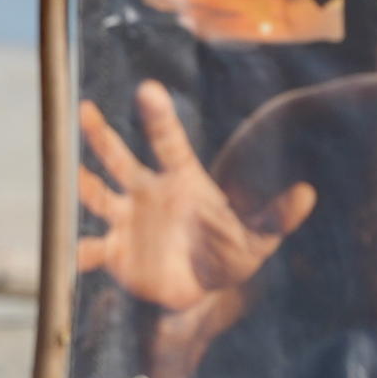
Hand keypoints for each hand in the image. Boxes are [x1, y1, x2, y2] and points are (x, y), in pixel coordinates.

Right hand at [74, 84, 311, 377]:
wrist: (203, 287)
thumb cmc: (230, 252)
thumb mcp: (257, 238)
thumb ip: (276, 217)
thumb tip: (307, 194)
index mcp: (181, 179)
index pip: (167, 142)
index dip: (158, 117)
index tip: (147, 90)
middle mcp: (146, 191)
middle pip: (118, 157)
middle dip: (100, 135)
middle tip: (84, 110)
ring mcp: (126, 219)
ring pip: (96, 195)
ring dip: (81, 185)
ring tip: (69, 176)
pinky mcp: (114, 253)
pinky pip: (91, 249)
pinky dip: (79, 251)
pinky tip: (70, 253)